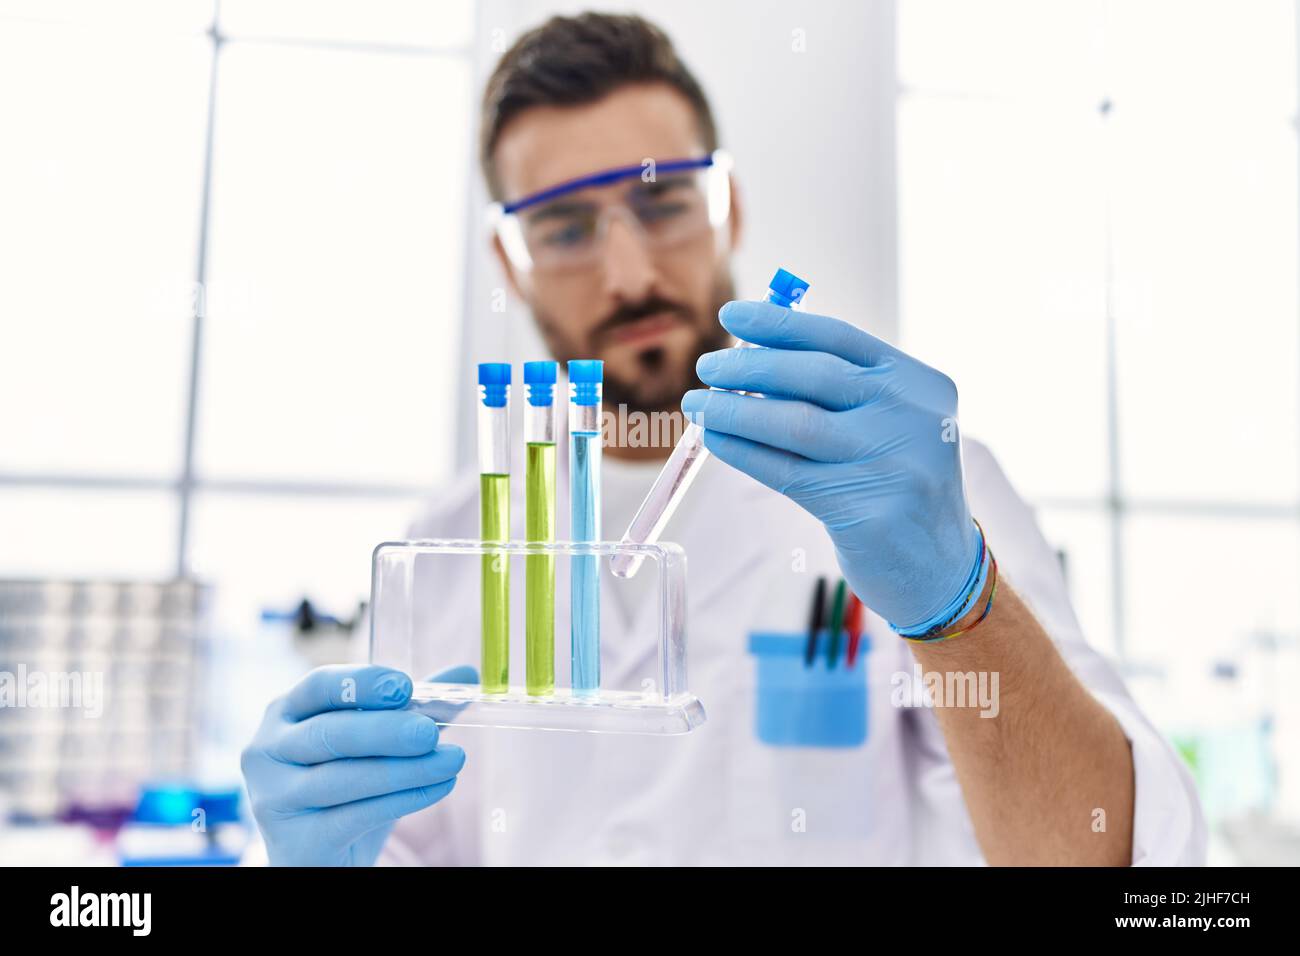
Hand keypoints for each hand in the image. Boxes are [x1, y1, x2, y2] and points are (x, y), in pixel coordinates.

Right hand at [241, 663, 473, 865]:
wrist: (325, 853)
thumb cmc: (351, 785)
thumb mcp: (381, 741)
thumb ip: (418, 707)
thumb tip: (467, 674)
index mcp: (286, 712)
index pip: (318, 687)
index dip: (361, 684)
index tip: (404, 687)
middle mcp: (268, 750)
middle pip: (329, 734)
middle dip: (385, 731)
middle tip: (430, 733)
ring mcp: (273, 797)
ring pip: (344, 778)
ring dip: (405, 769)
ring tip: (453, 760)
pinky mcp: (292, 840)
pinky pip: (354, 815)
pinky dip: (402, 799)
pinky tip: (439, 787)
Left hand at [684, 300, 979, 629]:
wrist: (940, 568)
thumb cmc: (897, 485)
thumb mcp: (889, 424)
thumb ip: (838, 391)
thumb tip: (750, 356)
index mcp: (918, 383)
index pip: (839, 338)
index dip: (779, 324)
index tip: (730, 316)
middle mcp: (911, 416)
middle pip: (813, 375)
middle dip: (748, 366)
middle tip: (707, 367)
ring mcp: (893, 464)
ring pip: (794, 423)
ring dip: (734, 411)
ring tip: (698, 405)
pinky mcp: (867, 511)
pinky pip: (786, 472)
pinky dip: (743, 452)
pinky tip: (716, 441)